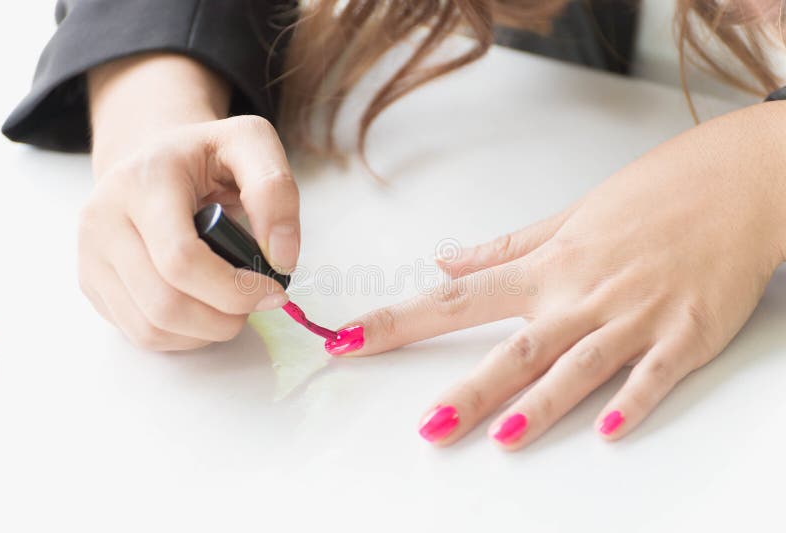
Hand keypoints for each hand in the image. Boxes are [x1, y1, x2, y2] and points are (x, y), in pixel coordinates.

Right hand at [78, 116, 299, 350]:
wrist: (154, 158)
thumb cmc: (206, 156)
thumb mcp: (251, 144)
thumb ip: (275, 191)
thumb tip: (282, 258)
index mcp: (143, 182)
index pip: (181, 259)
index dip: (234, 288)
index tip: (274, 290)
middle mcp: (104, 220)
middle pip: (165, 304)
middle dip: (224, 318)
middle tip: (257, 302)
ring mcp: (91, 255)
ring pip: (151, 328)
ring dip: (206, 332)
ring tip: (233, 306)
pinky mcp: (92, 283)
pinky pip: (140, 334)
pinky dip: (185, 336)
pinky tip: (205, 309)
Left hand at [336, 103, 785, 447]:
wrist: (738, 180)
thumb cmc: (653, 194)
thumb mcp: (569, 215)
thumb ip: (503, 247)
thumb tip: (445, 259)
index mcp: (548, 266)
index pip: (456, 299)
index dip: (398, 322)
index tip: (350, 340)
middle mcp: (581, 294)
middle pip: (513, 348)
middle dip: (467, 391)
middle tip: (426, 427)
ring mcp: (634, 315)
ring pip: (578, 366)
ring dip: (540, 404)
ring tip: (502, 437)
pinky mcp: (686, 333)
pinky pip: (654, 374)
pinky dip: (632, 400)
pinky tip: (608, 430)